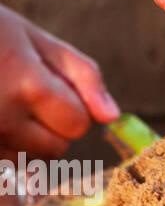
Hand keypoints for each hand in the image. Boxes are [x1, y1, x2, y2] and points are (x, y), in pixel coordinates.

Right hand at [0, 4, 118, 160]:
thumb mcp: (36, 40)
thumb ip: (82, 76)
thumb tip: (112, 118)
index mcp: (27, 86)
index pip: (77, 124)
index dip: (72, 108)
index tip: (52, 89)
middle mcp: (0, 117)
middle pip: (54, 148)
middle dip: (51, 127)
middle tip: (26, 96)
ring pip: (24, 160)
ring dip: (22, 139)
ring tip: (2, 103)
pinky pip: (0, 165)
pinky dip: (1, 147)